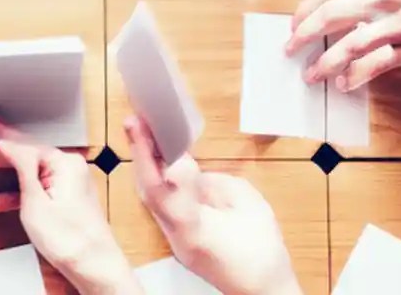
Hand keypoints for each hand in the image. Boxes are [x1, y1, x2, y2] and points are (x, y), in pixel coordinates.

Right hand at [0, 115, 138, 293]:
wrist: (92, 265)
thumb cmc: (70, 239)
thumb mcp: (35, 201)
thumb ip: (22, 168)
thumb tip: (9, 145)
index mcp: (65, 163)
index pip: (26, 144)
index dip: (3, 136)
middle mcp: (70, 168)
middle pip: (26, 159)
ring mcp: (68, 184)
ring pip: (29, 176)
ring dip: (3, 183)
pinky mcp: (66, 198)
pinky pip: (37, 190)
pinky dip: (17, 196)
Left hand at [125, 117, 299, 294]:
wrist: (261, 292)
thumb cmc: (265, 255)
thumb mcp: (252, 209)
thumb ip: (217, 185)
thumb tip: (191, 168)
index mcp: (198, 234)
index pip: (172, 196)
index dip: (163, 165)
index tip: (157, 136)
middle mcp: (178, 237)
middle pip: (151, 192)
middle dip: (141, 155)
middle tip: (135, 122)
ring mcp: (173, 239)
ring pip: (149, 196)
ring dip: (143, 162)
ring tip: (138, 128)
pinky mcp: (174, 236)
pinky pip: (158, 202)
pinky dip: (153, 175)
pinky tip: (153, 153)